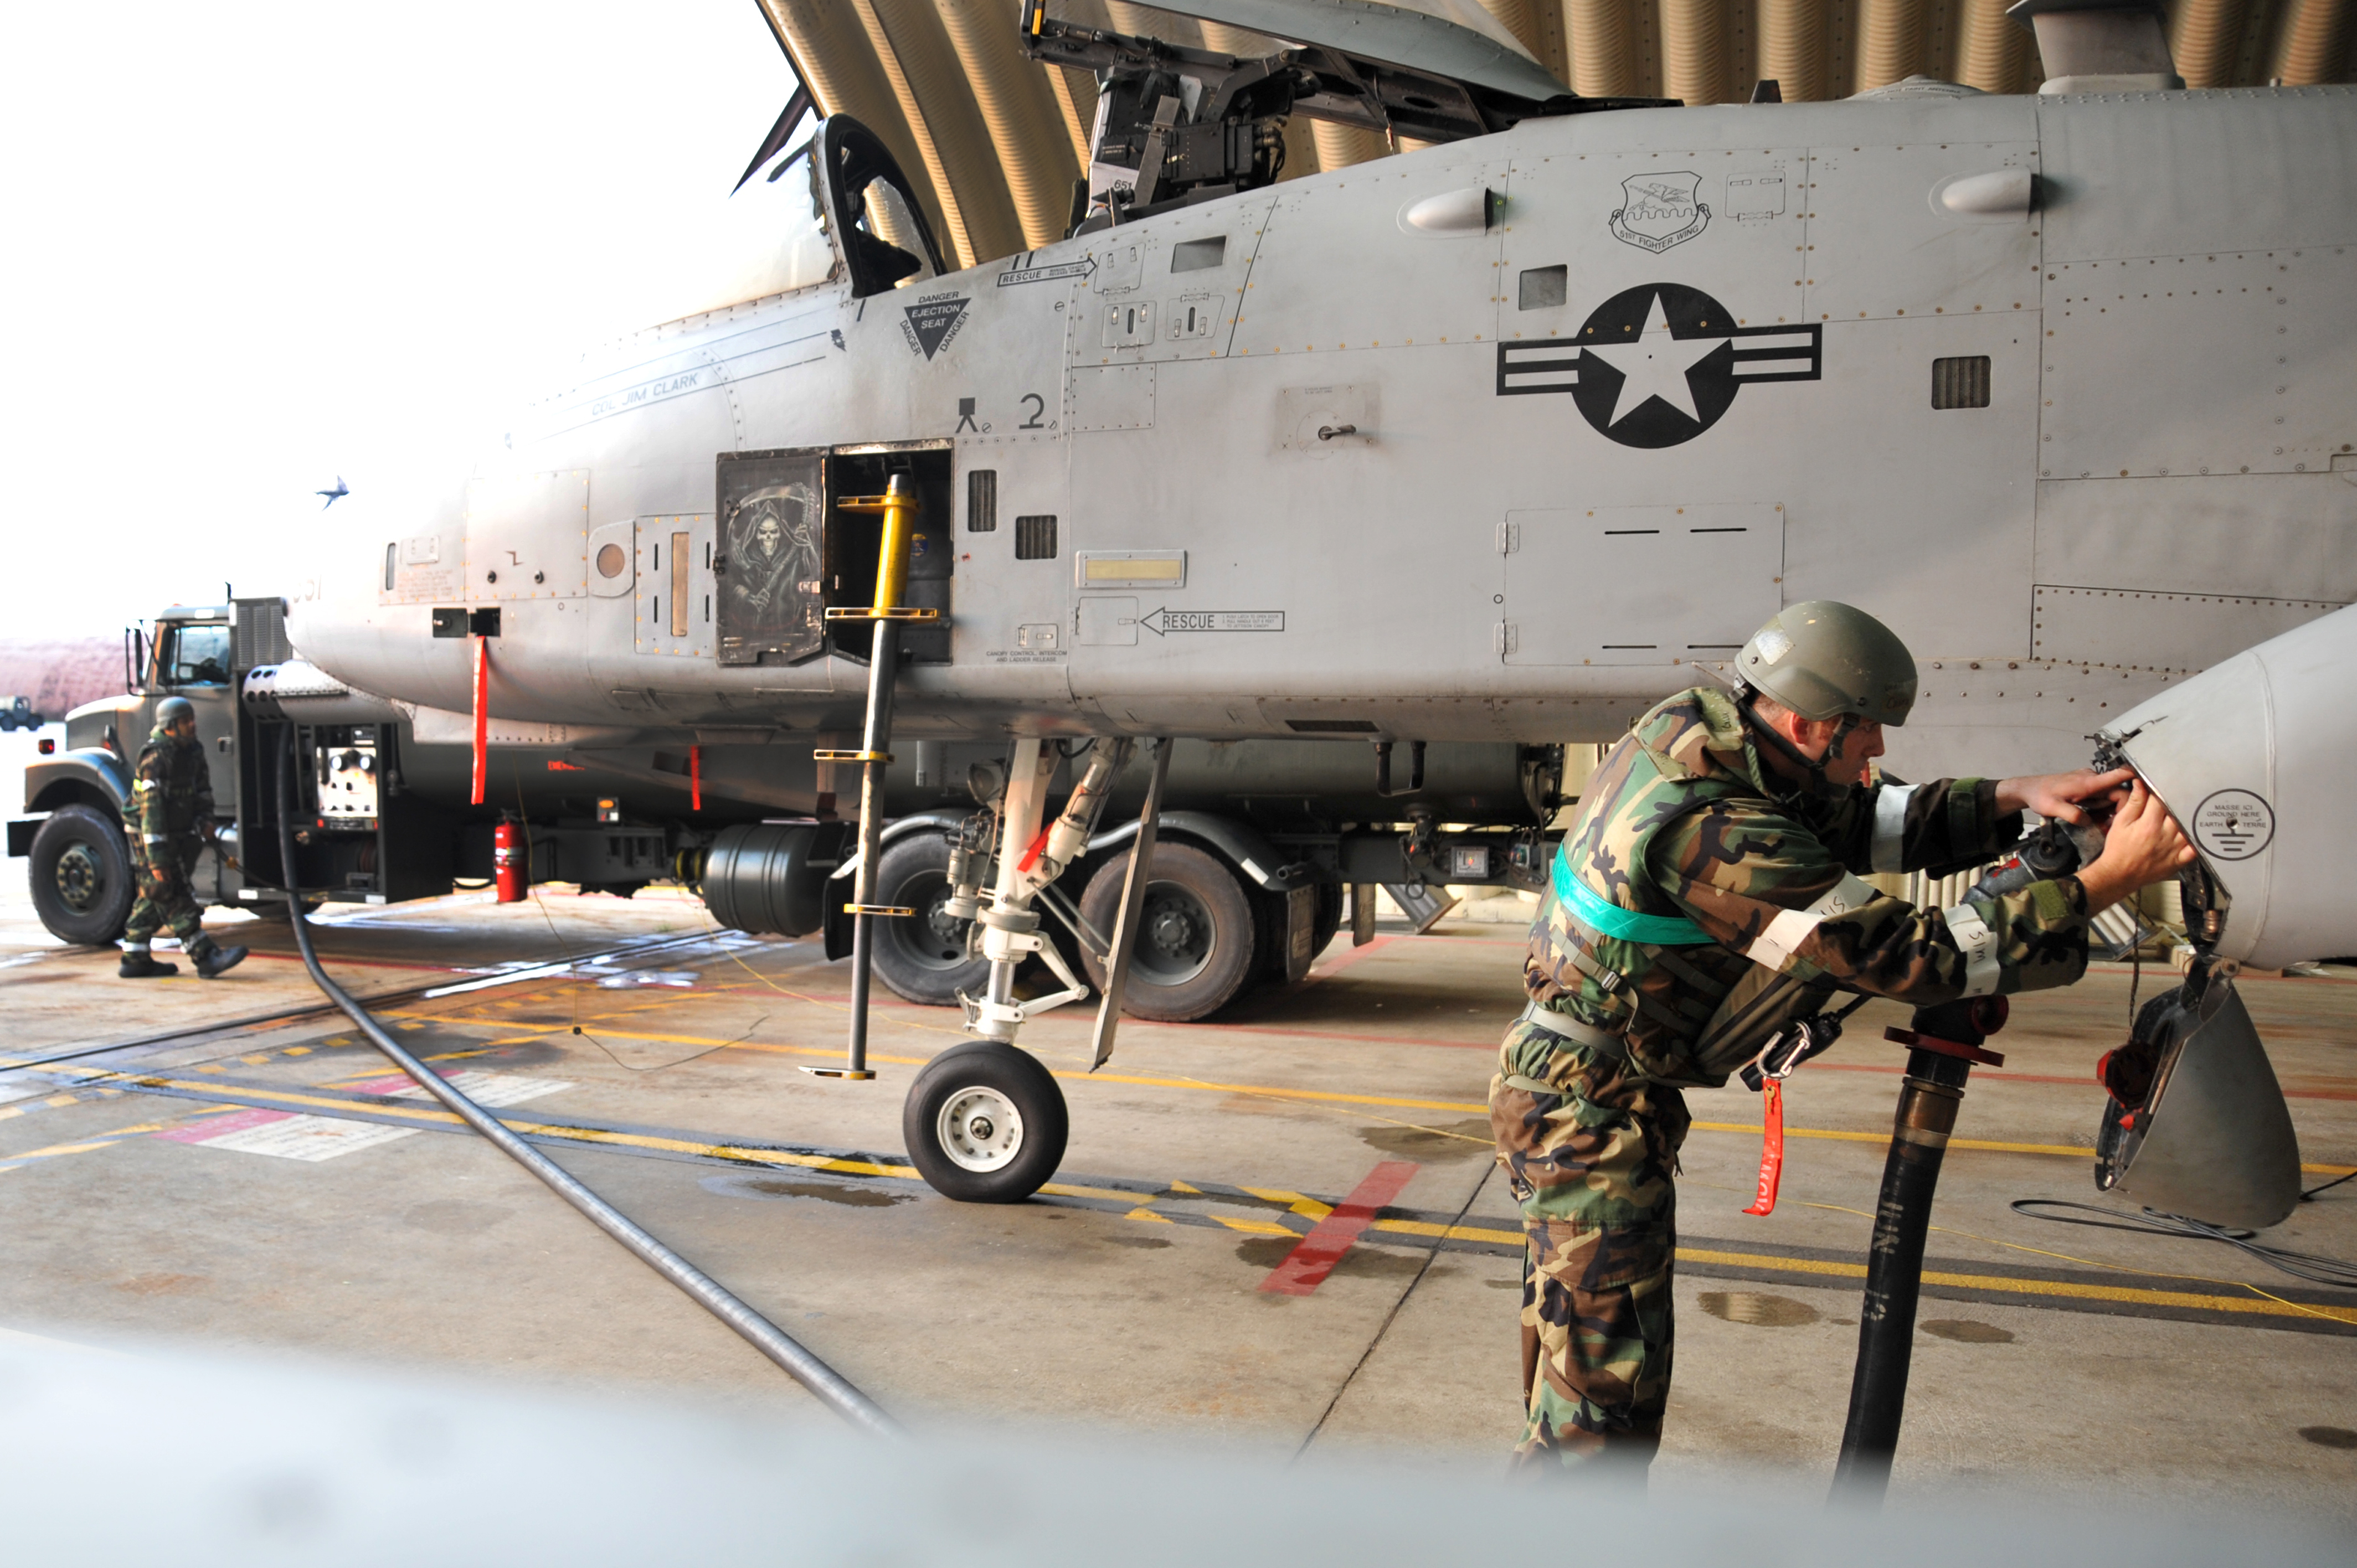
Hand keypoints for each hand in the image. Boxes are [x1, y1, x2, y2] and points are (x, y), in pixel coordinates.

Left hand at [1995, 766, 2133, 824]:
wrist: (2029, 789)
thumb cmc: (2040, 795)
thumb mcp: (2054, 808)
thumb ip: (2073, 815)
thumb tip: (2089, 822)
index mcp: (2087, 782)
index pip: (2116, 775)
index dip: (2135, 777)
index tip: (2151, 781)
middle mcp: (2091, 780)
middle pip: (2117, 792)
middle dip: (2118, 809)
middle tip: (2109, 825)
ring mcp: (2090, 783)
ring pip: (2109, 797)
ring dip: (2108, 811)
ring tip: (2098, 823)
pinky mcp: (2087, 788)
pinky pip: (2101, 798)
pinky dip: (2100, 809)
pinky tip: (2092, 817)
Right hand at [2074, 778, 2195, 913]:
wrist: (2119, 875)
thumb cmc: (2118, 850)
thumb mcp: (2121, 822)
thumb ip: (2133, 803)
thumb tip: (2140, 785)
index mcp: (2149, 824)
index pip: (2161, 799)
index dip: (2159, 791)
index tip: (2157, 790)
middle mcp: (2165, 835)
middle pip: (2178, 811)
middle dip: (2174, 803)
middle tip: (2170, 801)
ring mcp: (2174, 848)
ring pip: (2189, 826)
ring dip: (2186, 818)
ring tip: (2180, 814)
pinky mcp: (2179, 860)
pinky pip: (2195, 848)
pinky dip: (2198, 840)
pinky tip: (2194, 833)